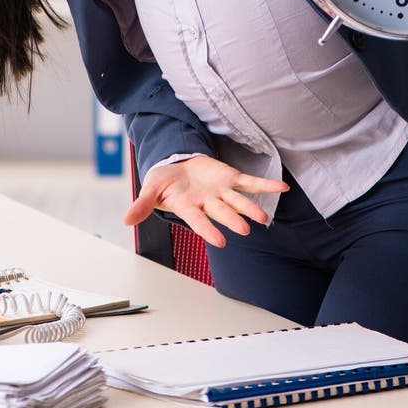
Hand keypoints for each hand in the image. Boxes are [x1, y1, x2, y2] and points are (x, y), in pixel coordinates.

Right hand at [123, 155, 288, 247]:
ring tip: (262, 219)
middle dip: (233, 220)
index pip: (199, 221)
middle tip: (245, 230)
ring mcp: (221, 191)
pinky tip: (281, 188)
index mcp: (188, 207)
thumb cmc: (164, 181)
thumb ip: (141, 205)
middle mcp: (208, 202)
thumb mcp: (150, 189)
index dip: (209, 230)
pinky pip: (250, 182)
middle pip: (222, 212)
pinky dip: (266, 186)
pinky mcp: (230, 178)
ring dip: (250, 209)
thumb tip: (125, 219)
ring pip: (238, 201)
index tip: (219, 241)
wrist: (177, 165)